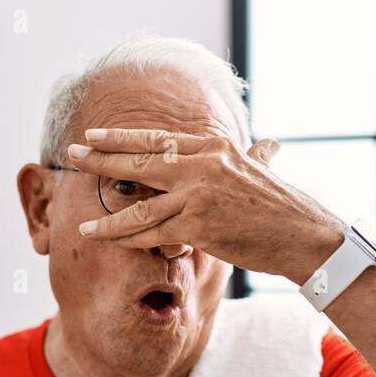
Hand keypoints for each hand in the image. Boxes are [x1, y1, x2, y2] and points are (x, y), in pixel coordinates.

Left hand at [67, 128, 345, 284]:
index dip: (122, 137)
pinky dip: (128, 240)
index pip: (157, 139)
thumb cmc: (285, 207)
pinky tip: (108, 241)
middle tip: (72, 154)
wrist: (303, 234)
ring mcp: (198, 195)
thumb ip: (257, 157)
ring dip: (108, 216)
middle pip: (140, 160)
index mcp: (213, 146)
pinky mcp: (198, 226)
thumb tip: (269, 145)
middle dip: (101, 159)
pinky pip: (152, 234)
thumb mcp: (265, 170)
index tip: (95, 135)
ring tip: (83, 221)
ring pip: (140, 206)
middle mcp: (202, 165)